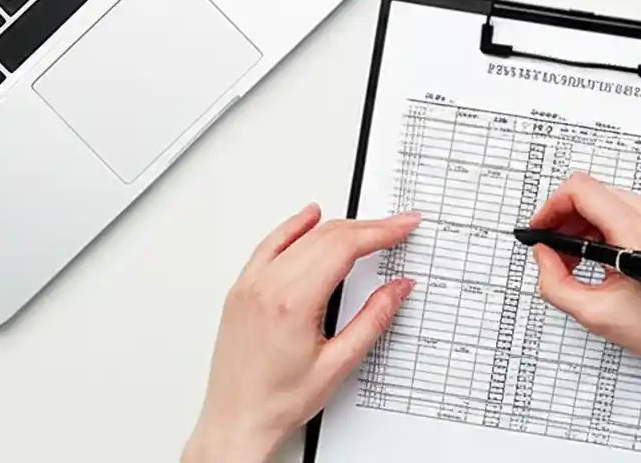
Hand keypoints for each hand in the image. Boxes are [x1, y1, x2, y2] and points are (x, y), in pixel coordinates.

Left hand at [183, 205, 418, 462]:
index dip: (380, 231)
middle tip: (396, 226)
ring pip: (300, 237)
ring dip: (337, 226)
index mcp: (292, 302)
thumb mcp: (338, 364)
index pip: (345, 247)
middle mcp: (267, 286)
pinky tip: (309, 217)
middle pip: (326, 236)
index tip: (403, 225)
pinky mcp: (241, 290)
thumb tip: (397, 289)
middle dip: (367, 227)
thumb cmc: (278, 401)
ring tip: (367, 225)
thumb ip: (373, 320)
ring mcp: (250, 285)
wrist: (237, 422)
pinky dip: (293, 227)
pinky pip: (269, 245)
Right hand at [533, 174, 640, 461]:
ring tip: (583, 259)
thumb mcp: (598, 314)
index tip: (542, 228)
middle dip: (568, 217)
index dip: (552, 207)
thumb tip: (543, 254)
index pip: (582, 190)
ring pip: (612, 199)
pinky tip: (608, 256)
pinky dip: (612, 226)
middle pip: (595, 191)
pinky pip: (633, 209)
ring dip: (589, 223)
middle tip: (557, 249)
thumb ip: (556, 282)